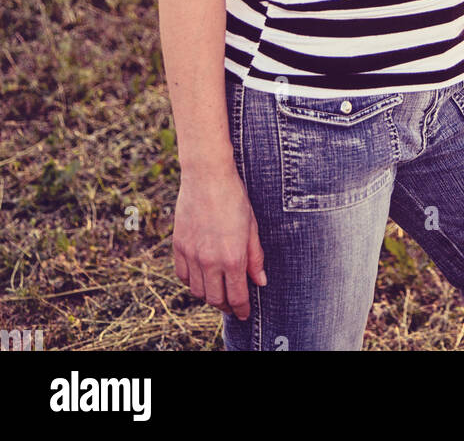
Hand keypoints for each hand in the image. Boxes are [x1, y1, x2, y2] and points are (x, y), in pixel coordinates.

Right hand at [173, 167, 266, 319]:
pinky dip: (192, 282)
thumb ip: (255, 257)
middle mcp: (210, 261)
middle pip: (215, 299)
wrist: (207, 176)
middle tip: (232, 303)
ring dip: (208, 295)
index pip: (237, 296)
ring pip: (197, 291)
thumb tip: (260, 281)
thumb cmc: (234, 197)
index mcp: (232, 258)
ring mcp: (192, 255)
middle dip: (226, 305)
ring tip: (218, 290)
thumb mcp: (252, 226)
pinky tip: (201, 276)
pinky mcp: (178, 246)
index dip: (241, 309)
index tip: (244, 313)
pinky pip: (182, 276)